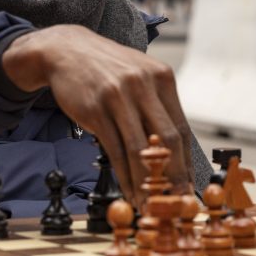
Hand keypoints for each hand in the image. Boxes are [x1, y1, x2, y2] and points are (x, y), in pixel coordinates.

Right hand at [1, 25, 192, 206]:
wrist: (66, 50)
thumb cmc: (107, 69)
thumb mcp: (139, 76)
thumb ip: (157, 106)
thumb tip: (176, 151)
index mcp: (161, 78)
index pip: (182, 128)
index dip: (187, 162)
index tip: (189, 186)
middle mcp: (143, 85)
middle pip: (167, 140)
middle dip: (174, 177)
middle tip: (176, 202)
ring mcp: (118, 97)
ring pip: (140, 149)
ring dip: (147, 183)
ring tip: (151, 205)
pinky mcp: (96, 110)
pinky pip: (115, 151)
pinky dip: (125, 177)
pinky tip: (129, 192)